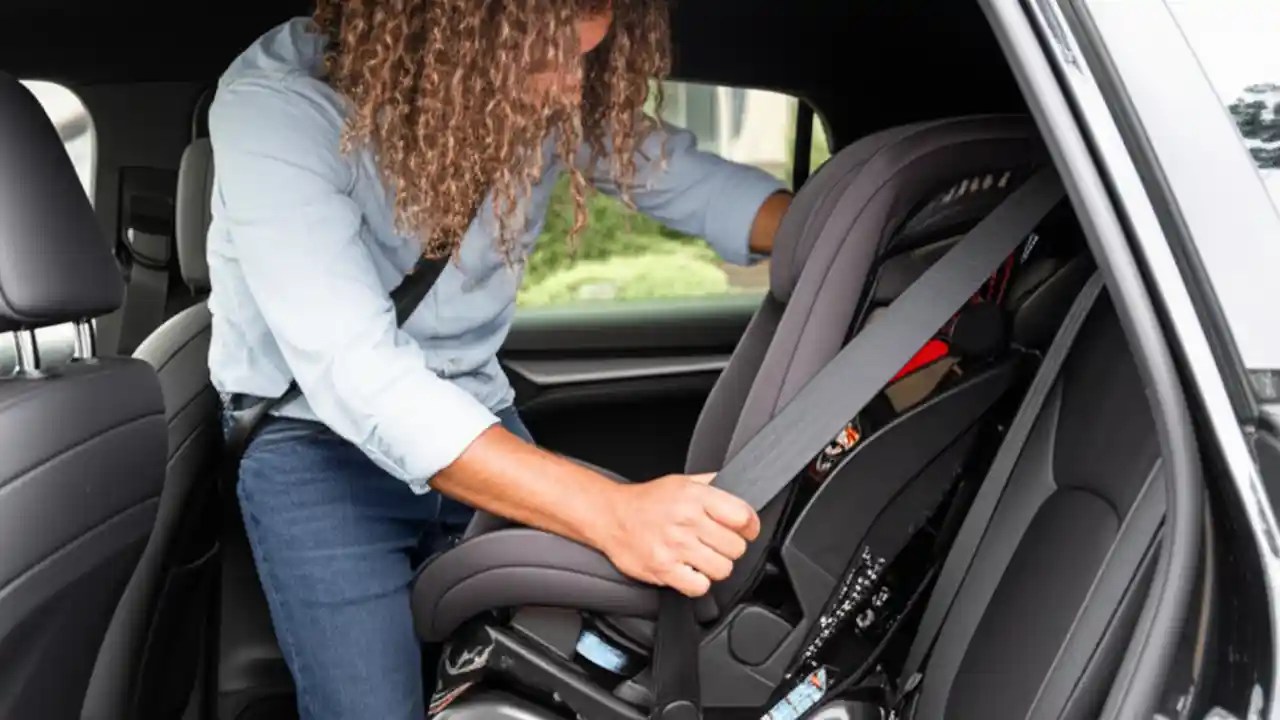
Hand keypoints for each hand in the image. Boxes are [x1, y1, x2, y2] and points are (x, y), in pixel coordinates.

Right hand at [598, 473, 761, 597]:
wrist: (611, 516)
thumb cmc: (648, 501)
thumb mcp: (682, 481)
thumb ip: (713, 483)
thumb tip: (742, 483)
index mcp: (695, 496)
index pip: (743, 517)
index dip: (750, 527)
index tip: (745, 531)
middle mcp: (686, 520)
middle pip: (736, 547)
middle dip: (730, 548)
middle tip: (716, 544)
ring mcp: (674, 546)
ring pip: (722, 569)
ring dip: (715, 567)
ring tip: (702, 558)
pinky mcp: (663, 569)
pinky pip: (700, 587)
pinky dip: (697, 583)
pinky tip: (689, 571)